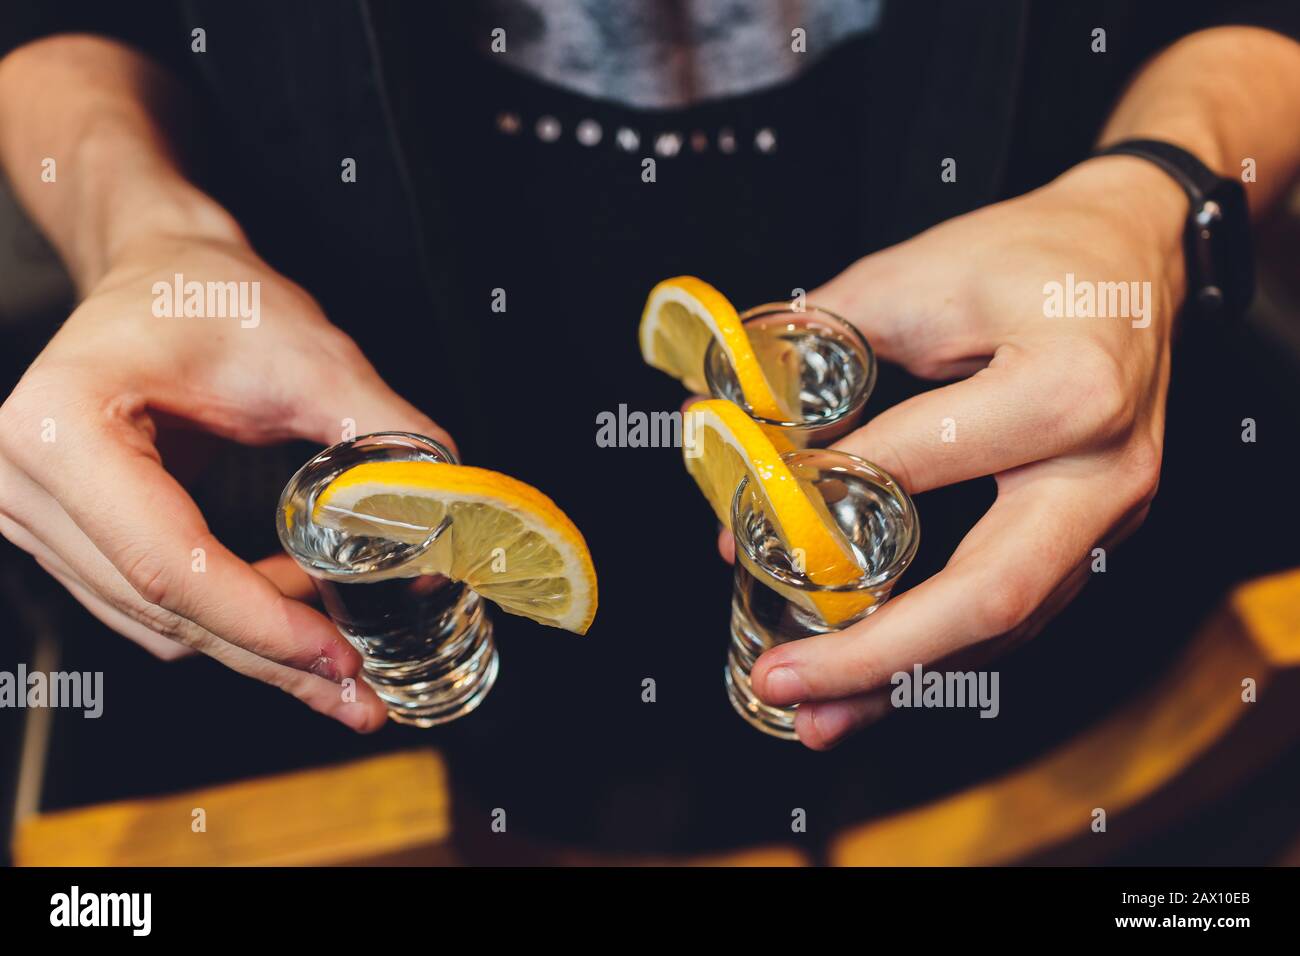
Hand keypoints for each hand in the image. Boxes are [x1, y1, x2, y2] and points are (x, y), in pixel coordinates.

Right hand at [0, 224, 452, 730]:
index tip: (343, 657)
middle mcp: (19, 479)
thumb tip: (446, 513)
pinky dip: (229, 616)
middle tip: (359, 694)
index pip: (169, 564)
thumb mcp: (312, 355)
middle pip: (161, 609)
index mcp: (62, 426)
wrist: (161, 268)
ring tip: (341, 638)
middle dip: (272, 654)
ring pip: (155, 621)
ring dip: (255, 639)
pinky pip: (149, 603)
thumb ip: (383, 435)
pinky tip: (295, 610)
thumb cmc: (218, 294)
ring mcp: (28, 513)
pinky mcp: (60, 532)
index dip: (263, 625)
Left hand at [747, 156, 1188, 748]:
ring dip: (900, 680)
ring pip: (1003, 627)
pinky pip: (1011, 613)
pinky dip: (933, 653)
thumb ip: (816, 351)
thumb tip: (731, 427)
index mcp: (1069, 386)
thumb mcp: (912, 274)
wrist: (1132, 253)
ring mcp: (1108, 516)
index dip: (818, 497)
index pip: (920, 461)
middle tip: (783, 684)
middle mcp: (1103, 470)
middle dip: (874, 656)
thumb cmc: (1026, 257)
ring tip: (812, 716)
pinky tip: (871, 681)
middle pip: (989, 595)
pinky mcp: (1091, 539)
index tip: (740, 522)